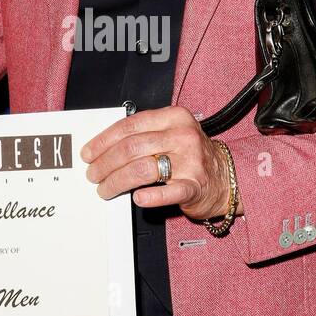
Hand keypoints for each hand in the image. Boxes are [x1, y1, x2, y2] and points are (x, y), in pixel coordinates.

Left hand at [79, 105, 242, 221]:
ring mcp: (190, 161)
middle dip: (105, 163)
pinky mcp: (195, 186)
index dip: (104, 140)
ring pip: (142, 169)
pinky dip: (150, 196)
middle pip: (131, 148)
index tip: (89, 152)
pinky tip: (137, 198)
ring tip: (105, 188)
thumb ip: (144, 134)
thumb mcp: (172, 133)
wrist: (226, 177)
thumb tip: (104, 147)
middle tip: (93, 174)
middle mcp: (182, 136)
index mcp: (174, 118)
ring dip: (116, 181)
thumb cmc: (193, 156)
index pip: (130, 125)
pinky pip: (168, 191)